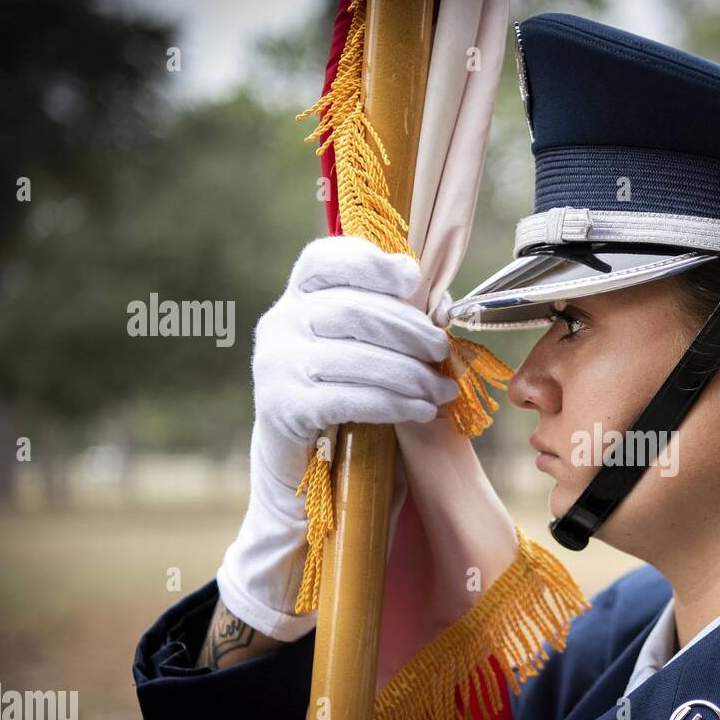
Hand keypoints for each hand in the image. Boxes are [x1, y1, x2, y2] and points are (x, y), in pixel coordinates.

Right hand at [217, 236, 458, 640]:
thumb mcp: (364, 347)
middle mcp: (281, 321)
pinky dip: (391, 404)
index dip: (371, 263)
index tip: (412, 278)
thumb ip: (389, 317)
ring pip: (354, 357)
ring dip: (409, 376)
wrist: (304, 460)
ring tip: (443, 392)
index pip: (326, 259)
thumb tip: (439, 300)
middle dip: (408, 331)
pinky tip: (420, 410)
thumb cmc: (346, 392)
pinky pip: (347, 399)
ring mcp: (276, 363)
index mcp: (300, 295)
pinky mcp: (283, 407)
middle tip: (442, 352)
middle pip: (352, 310)